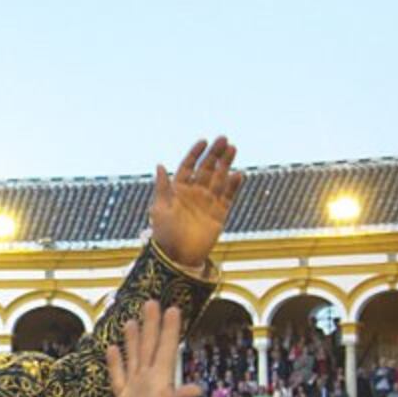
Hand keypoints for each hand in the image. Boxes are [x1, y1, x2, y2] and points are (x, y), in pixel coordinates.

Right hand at [106, 302, 202, 396]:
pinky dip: (115, 362)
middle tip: (151, 301)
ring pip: (135, 357)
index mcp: (161, 380)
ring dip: (134, 339)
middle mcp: (150, 380)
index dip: (168, 328)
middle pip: (150, 346)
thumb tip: (197, 388)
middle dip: (151, 324)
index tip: (172, 307)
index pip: (165, 348)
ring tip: (132, 319)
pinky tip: (112, 349)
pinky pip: (118, 375)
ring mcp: (137, 389)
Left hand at [149, 137, 242, 269]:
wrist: (178, 257)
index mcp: (178, 190)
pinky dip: (233, 186)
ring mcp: (208, 203)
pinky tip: (238, 174)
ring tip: (233, 149)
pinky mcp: (219, 214)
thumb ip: (162, 187)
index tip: (203, 141)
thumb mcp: (159, 208)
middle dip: (214, 154)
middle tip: (224, 139)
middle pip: (206, 169)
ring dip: (226, 164)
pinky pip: (228, 197)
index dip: (195, 153)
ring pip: (219, 179)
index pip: (188, 166)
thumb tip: (159, 165)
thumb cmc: (164, 234)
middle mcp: (194, 193)